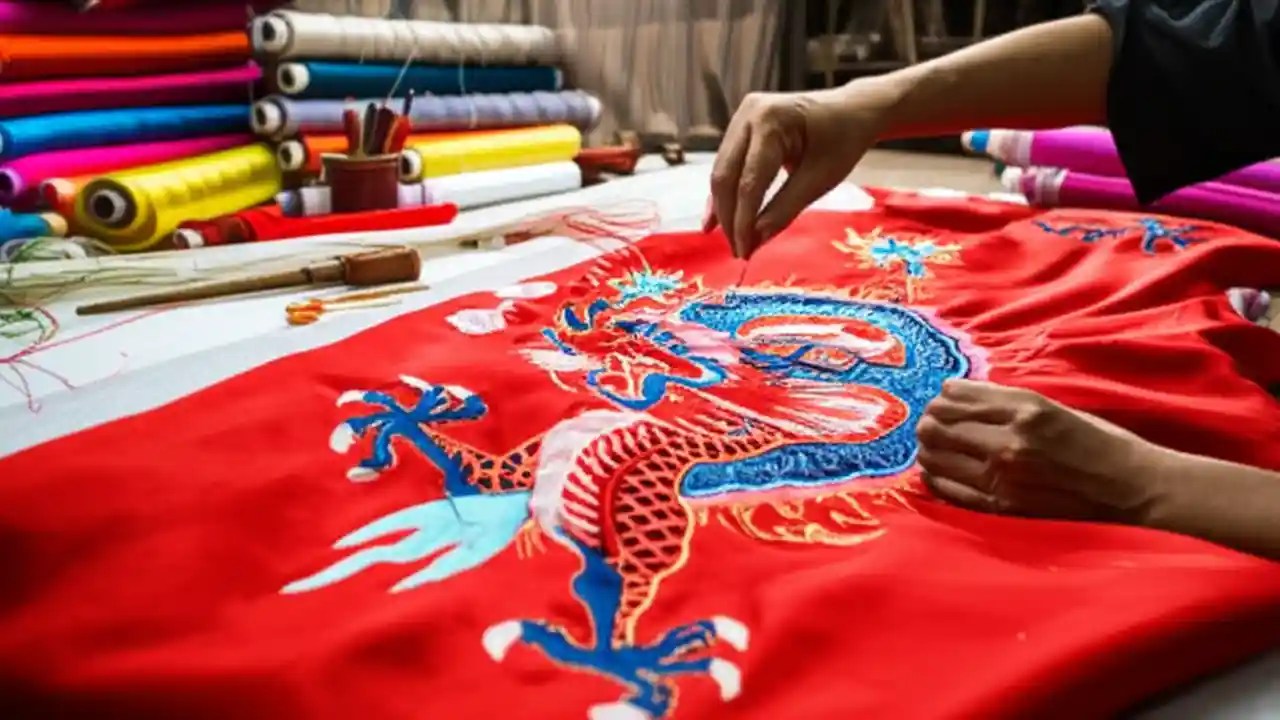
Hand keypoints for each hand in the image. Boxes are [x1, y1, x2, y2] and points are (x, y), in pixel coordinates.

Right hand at [705, 81, 896, 257]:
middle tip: (738, 251)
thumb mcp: (819, 179)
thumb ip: (784, 209)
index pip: (749, 181)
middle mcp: (749, 113)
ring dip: (725, 209)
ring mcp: (742, 117)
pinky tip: (715, 222)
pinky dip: (727, 194)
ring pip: (722, 172)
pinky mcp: (741, 127)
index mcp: (771, 120)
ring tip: (732, 241)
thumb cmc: (843, 142)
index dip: (743, 220)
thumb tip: (755, 239)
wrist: (852, 110)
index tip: (744, 251)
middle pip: (726, 176)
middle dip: (730, 217)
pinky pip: (729, 166)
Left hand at [916, 380, 1162, 523]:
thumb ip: (1003, 402)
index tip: (942, 402)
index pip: (955, 398)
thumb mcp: (1052, 407)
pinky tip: (939, 471)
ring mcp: (1003, 478)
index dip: (940, 399)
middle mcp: (1010, 442)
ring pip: (934, 457)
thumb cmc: (1096, 441)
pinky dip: (936, 477)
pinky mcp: (1002, 507)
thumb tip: (951, 392)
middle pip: (936, 426)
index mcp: (1025, 409)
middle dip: (928, 422)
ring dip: (928, 449)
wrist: (1130, 488)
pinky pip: (947, 490)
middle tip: (931, 424)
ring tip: (934, 446)